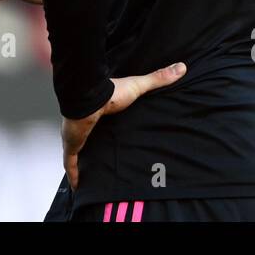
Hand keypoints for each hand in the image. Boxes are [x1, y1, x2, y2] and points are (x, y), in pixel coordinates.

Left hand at [62, 62, 186, 190]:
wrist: (88, 99)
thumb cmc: (112, 92)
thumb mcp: (138, 86)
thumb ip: (157, 79)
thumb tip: (183, 66)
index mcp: (100, 110)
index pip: (101, 121)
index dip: (105, 127)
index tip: (111, 135)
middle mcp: (85, 123)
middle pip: (89, 137)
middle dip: (93, 147)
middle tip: (103, 160)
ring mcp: (77, 135)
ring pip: (78, 152)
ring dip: (82, 162)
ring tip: (91, 176)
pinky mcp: (73, 146)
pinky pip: (71, 163)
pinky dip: (74, 175)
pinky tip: (78, 188)